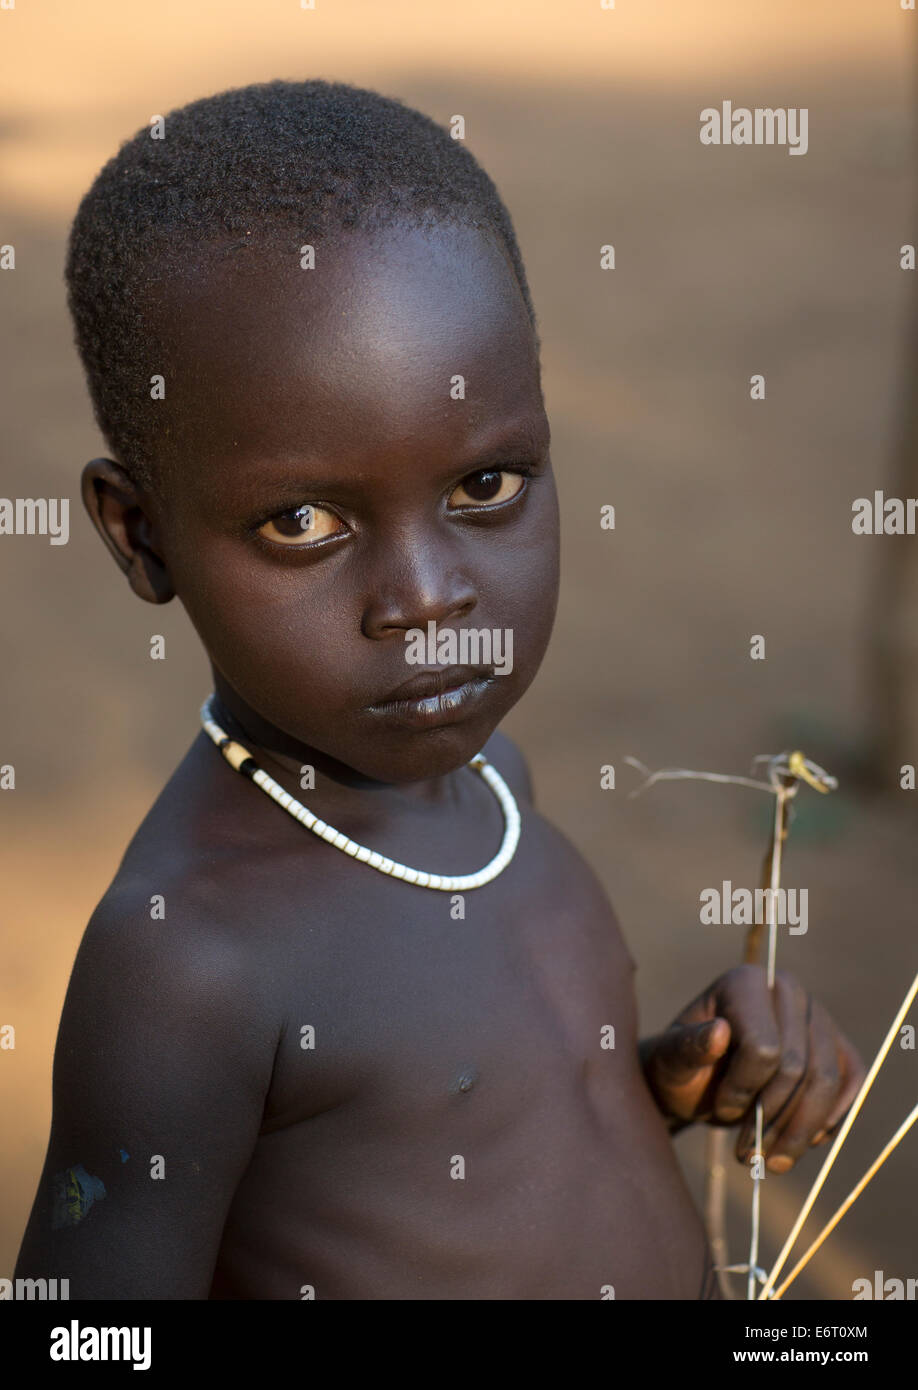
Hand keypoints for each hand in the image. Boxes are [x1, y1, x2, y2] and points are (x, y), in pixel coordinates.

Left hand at [639, 964, 865, 1170]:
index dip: (744, 1089)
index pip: (764, 1047)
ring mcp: (816, 1016)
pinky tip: (804, 1143)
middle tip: (746, 1155)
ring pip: (827, 1082)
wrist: (699, 1080)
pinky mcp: (837, 1044)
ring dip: (801, 1133)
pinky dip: (830, 1120)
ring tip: (771, 1162)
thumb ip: (688, 1047)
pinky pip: (851, 1083)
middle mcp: (787, 989)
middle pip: (800, 1068)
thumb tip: (718, 1032)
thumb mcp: (671, 1061)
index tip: (720, 1108)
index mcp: (744, 983)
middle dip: (773, 1120)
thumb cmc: (682, 1067)